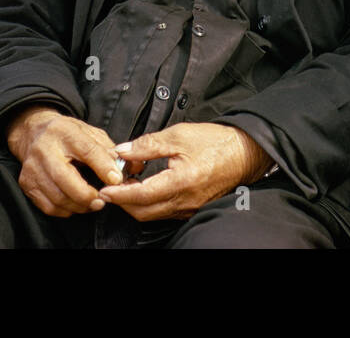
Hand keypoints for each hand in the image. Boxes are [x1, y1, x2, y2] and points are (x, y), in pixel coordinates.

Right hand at [5, 105, 123, 217]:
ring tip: (93, 203)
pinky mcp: (26, 183)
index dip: (103, 166)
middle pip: (66, 178)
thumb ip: (111, 151)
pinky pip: (48, 206)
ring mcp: (33, 168)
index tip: (117, 180)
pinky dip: (65, 210)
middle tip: (103, 200)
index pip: (87, 150)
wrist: (34, 133)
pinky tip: (76, 204)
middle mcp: (45, 149)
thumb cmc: (68, 135)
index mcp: (66, 132)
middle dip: (87, 194)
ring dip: (79, 205)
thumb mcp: (91, 133)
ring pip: (57, 196)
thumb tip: (133, 167)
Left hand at [97, 122, 273, 221]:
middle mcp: (184, 201)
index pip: (140, 196)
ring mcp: (189, 208)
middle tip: (111, 187)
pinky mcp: (192, 209)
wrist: (245, 153)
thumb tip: (122, 151)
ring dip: (135, 204)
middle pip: (142, 212)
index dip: (118, 194)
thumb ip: (148, 144)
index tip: (104, 189)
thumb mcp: (179, 135)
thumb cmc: (217, 142)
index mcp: (181, 181)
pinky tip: (146, 190)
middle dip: (122, 202)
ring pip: (152, 215)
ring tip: (126, 186)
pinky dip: (150, 204)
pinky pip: (165, 213)